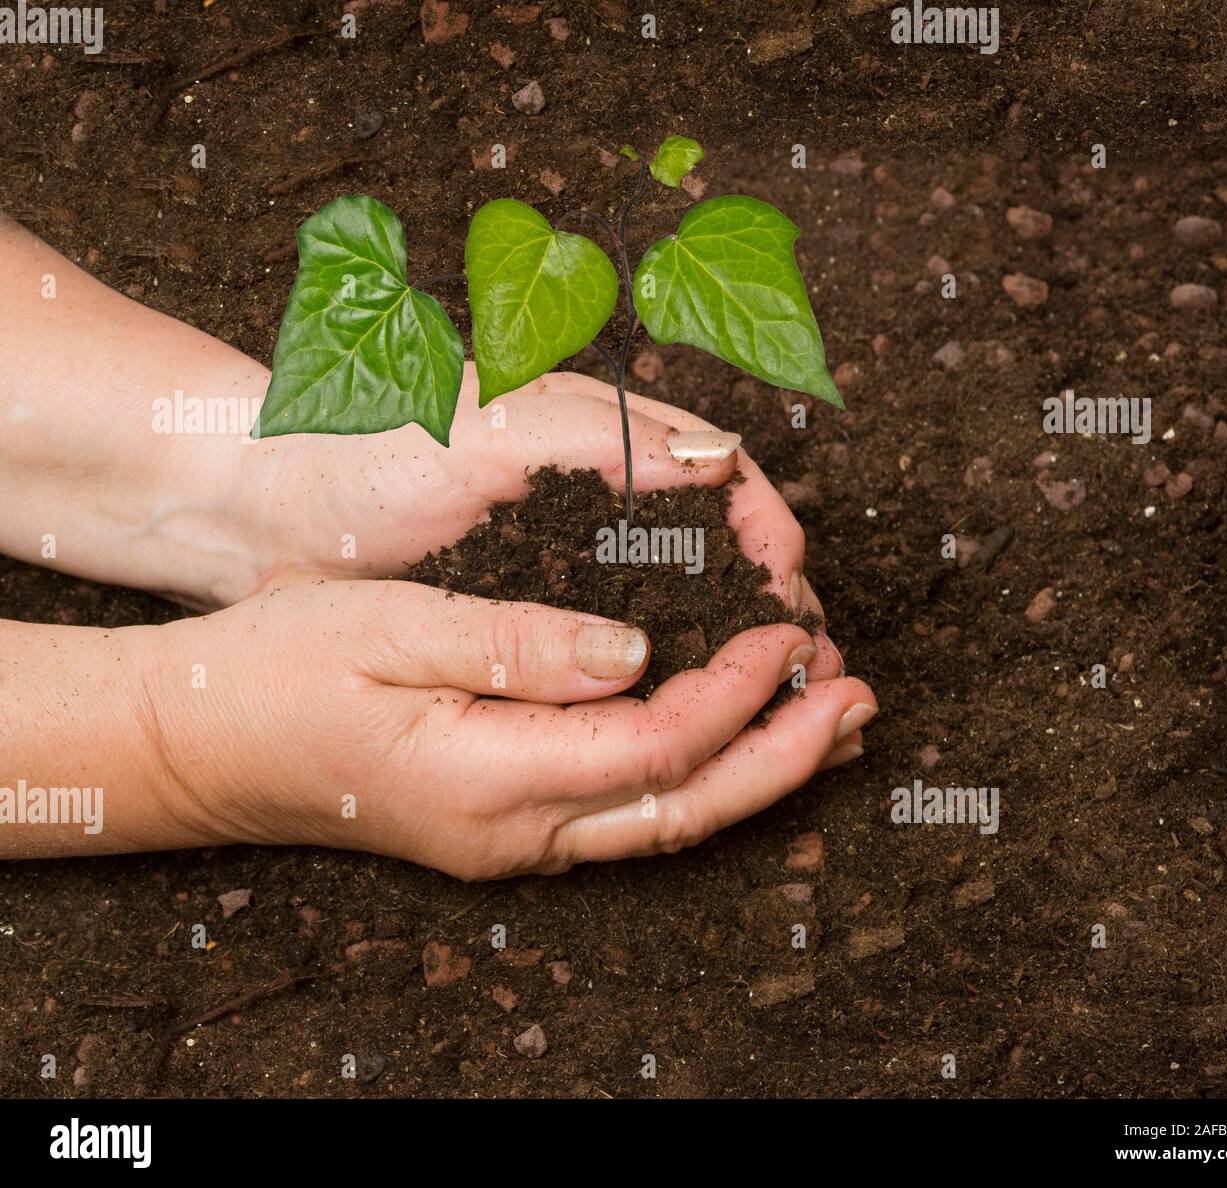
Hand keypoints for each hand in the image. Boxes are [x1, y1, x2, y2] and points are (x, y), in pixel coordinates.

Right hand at [142, 580, 874, 878]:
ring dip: (755, 772)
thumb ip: (520, 643)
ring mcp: (511, 841)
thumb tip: (635, 650)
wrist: (202, 744)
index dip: (735, 692)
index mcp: (489, 775)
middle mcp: (514, 829)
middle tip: (861, 699)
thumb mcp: (394, 629)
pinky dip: (698, 777)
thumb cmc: (283, 672)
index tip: (789, 632)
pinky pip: (629, 814)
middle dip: (784, 756)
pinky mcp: (505, 827)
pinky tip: (732, 740)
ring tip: (829, 721)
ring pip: (666, 823)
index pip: (655, 743)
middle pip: (685, 807)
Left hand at [229, 366, 845, 677]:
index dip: (770, 534)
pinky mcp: (541, 603)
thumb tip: (720, 462)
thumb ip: (599, 441)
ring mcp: (576, 551)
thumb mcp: (486, 432)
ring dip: (732, 642)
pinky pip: (625, 637)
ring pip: (685, 596)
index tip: (791, 596)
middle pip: (722, 543)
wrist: (269, 508)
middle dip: (772, 600)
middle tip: (808, 666)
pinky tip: (688, 705)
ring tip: (774, 696)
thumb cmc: (368, 449)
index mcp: (605, 434)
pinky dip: (668, 668)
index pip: (725, 477)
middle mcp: (606, 492)